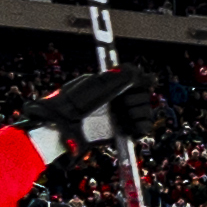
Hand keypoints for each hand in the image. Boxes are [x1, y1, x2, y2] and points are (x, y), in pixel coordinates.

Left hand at [25, 67, 161, 157]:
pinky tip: (135, 125)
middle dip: (138, 98)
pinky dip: (142, 127)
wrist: (61, 127)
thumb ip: (120, 76)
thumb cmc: (72, 102)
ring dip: (139, 112)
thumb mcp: (96, 84)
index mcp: (110, 85)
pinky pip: (142, 129)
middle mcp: (116, 100)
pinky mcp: (121, 133)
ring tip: (126, 114)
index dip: (141, 82)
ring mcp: (119, 117)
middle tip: (124, 102)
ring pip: (145, 112)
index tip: (143, 82)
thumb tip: (143, 72)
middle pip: (143, 96)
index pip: (136, 80)